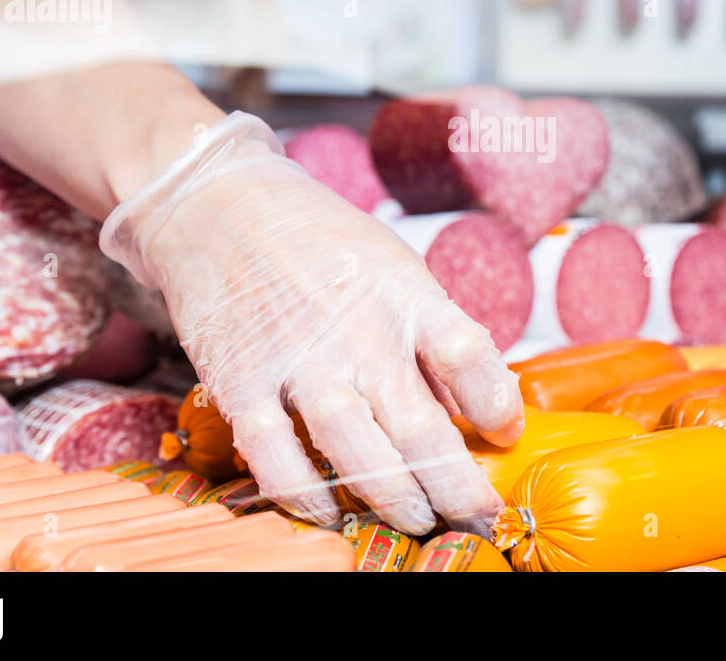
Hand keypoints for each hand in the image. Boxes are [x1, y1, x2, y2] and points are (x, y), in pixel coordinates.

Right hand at [100, 112, 524, 534]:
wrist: (218, 206)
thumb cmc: (321, 242)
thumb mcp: (394, 267)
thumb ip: (430, 338)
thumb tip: (479, 410)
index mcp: (404, 294)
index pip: (469, 354)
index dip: (498, 403)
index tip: (507, 434)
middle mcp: (357, 329)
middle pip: (420, 427)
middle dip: (457, 488)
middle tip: (477, 516)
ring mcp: (296, 358)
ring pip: (356, 450)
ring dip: (395, 499)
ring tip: (419, 519)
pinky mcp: (239, 382)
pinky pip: (276, 458)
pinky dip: (306, 496)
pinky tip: (331, 511)